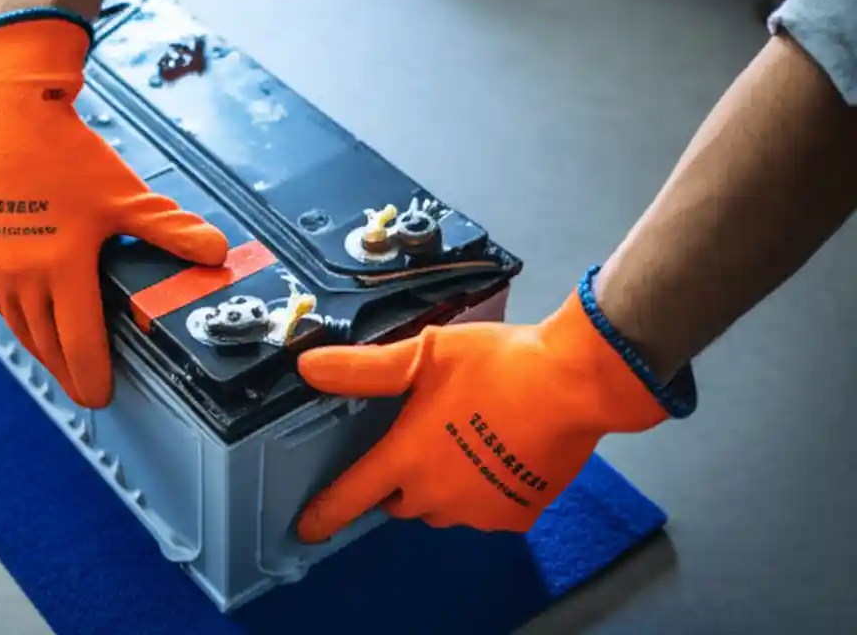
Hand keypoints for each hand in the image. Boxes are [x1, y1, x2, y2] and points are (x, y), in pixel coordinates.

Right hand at [0, 15, 227, 407]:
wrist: (9, 115)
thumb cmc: (67, 155)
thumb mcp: (124, 196)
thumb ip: (169, 230)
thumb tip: (216, 252)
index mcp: (63, 270)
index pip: (79, 344)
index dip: (92, 376)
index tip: (101, 396)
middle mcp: (23, 277)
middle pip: (47, 344)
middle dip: (68, 373)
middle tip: (85, 391)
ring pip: (19, 326)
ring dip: (41, 351)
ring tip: (59, 363)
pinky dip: (18, 319)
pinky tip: (29, 321)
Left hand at [295, 285, 671, 540]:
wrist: (573, 384)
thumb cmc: (496, 364)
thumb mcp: (424, 355)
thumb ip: (364, 368)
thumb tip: (308, 367)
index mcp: (407, 458)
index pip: (352, 495)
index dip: (325, 512)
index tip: (307, 526)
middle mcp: (437, 495)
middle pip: (398, 503)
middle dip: (397, 482)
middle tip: (416, 442)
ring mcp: (477, 511)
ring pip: (441, 509)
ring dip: (440, 487)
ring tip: (462, 443)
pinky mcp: (516, 516)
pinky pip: (484, 511)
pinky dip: (482, 492)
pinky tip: (497, 456)